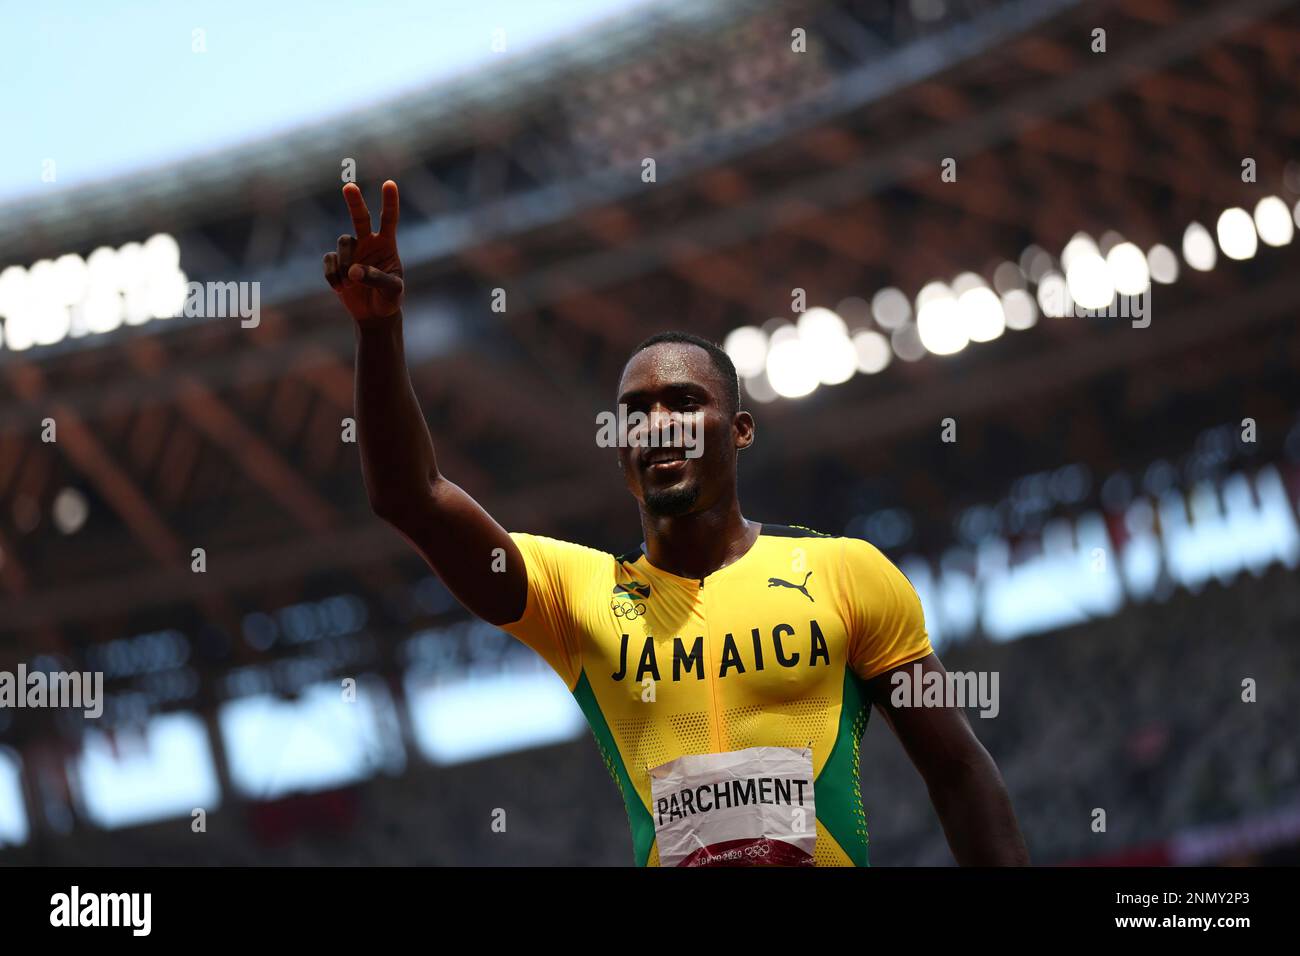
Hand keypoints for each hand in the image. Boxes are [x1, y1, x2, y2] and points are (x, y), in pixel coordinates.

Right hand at [323, 180, 403, 319]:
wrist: (374, 314)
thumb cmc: (389, 299)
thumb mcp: (391, 290)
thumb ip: (376, 278)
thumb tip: (354, 270)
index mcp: (387, 245)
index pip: (389, 219)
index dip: (389, 202)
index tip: (389, 184)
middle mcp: (368, 242)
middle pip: (360, 217)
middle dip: (354, 202)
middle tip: (349, 187)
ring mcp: (351, 252)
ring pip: (342, 242)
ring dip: (345, 262)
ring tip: (351, 283)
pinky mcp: (336, 263)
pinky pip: (329, 261)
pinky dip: (333, 276)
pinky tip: (342, 289)